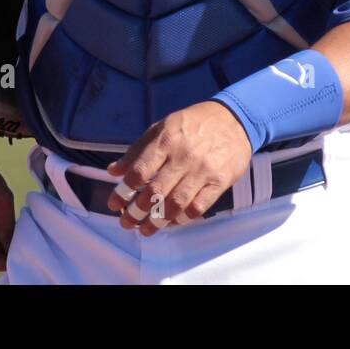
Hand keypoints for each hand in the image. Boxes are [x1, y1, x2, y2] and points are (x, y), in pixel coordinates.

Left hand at [106, 101, 251, 234]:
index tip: (115, 203)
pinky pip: (198, 207)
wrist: (235, 119)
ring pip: (175, 204)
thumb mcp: (162, 126)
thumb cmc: (194, 123)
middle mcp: (184, 156)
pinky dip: (182, 219)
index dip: (124, 191)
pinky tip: (172, 221)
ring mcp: (203, 170)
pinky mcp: (220, 182)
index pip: (140, 171)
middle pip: (155, 192)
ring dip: (156, 222)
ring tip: (145, 230)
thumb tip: (114, 171)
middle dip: (136, 212)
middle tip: (127, 222)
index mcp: (167, 139)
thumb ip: (137, 149)